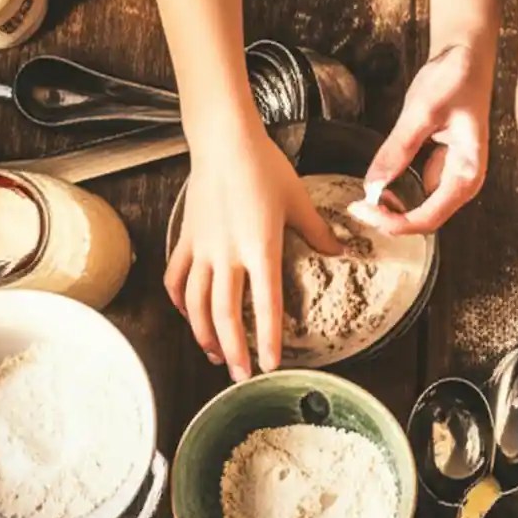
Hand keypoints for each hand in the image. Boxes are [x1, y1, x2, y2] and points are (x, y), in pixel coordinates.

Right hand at [165, 119, 340, 381]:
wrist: (224, 141)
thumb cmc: (264, 167)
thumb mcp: (299, 200)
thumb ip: (318, 232)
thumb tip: (339, 251)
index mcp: (260, 248)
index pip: (265, 304)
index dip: (267, 339)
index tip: (270, 365)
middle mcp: (227, 254)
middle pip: (224, 314)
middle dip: (232, 350)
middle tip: (240, 376)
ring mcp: (202, 248)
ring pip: (196, 302)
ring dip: (204, 333)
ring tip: (214, 354)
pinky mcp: (187, 238)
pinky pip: (178, 277)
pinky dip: (180, 300)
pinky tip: (187, 314)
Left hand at [351, 44, 491, 233]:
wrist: (467, 56)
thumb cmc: (454, 79)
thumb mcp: (422, 111)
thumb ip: (398, 149)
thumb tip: (372, 185)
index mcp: (466, 173)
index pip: (429, 218)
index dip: (395, 222)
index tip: (364, 211)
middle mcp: (462, 181)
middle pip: (425, 219)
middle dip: (391, 219)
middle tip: (357, 206)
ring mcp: (452, 174)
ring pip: (420, 207)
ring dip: (392, 208)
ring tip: (363, 198)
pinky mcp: (440, 164)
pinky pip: (417, 188)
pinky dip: (397, 191)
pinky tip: (379, 182)